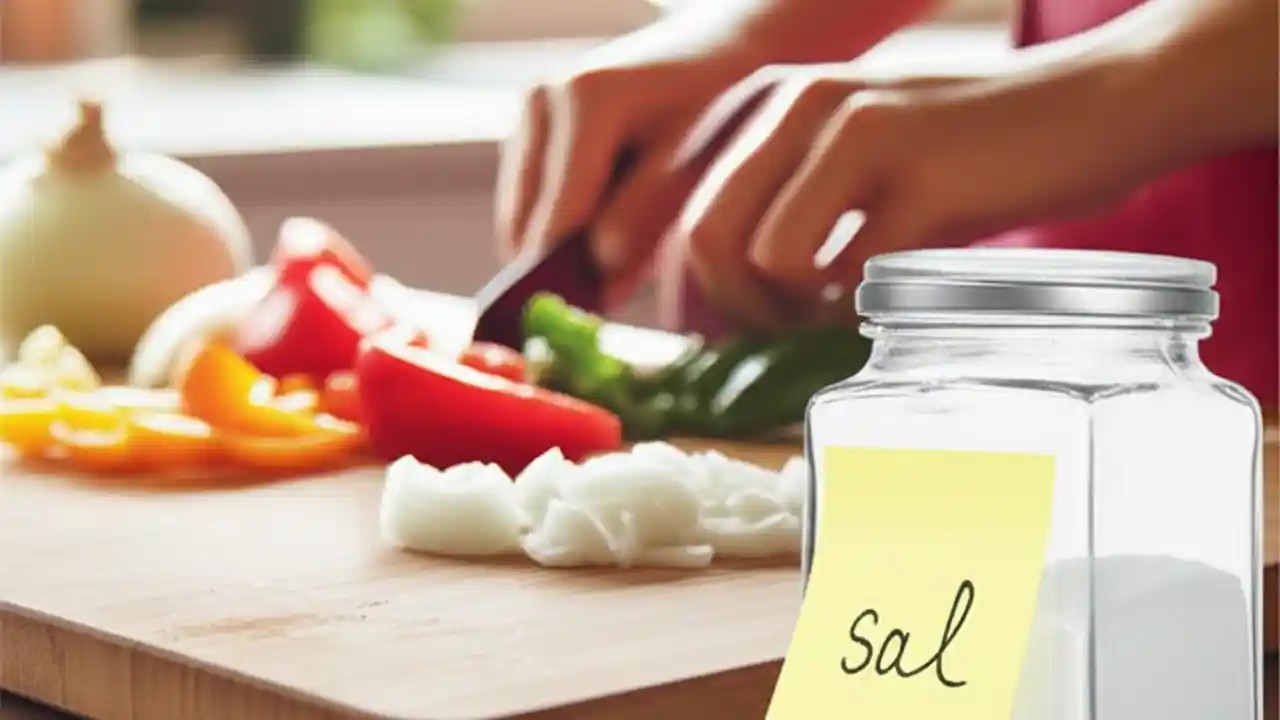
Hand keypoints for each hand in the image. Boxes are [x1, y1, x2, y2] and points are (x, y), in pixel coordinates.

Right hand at [495, 42, 757, 301]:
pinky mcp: (526, 127)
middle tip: (627, 280)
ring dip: (567, 243)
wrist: (718, 52)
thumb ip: (644, 226)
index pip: (555, 221)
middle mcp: (541, 99)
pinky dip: (565, 222)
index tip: (601, 313)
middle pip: (527, 225)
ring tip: (629, 233)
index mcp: (585, 102)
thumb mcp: (696, 168)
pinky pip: (530, 203)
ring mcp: (527, 111)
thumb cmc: (720, 110)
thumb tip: (598, 286)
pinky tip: (613, 207)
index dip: (575, 277)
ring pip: (522, 218)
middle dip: (570, 262)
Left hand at [672, 60, 1155, 328]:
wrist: (1095, 105)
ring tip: (848, 309)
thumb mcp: (862, 151)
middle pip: (710, 236)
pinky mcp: (923, 179)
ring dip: (802, 310)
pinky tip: (898, 293)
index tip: (757, 317)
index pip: (694, 207)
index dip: (712, 284)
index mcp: (781, 97)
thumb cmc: (972, 148)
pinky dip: (865, 306)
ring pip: (771, 259)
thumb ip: (790, 199)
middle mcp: (806, 103)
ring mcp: (864, 134)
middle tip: (792, 330)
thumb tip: (730, 295)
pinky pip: (853, 275)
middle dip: (742, 306)